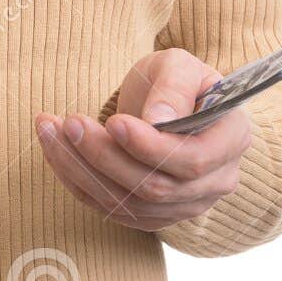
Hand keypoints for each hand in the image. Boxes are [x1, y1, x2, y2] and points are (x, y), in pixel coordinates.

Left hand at [35, 48, 253, 231]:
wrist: (168, 104)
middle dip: (104, 156)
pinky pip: (111, 208)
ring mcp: (184, 205)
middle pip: (155, 187)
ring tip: (50, 130)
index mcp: (231, 140)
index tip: (114, 122)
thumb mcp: (179, 65)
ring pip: (128, 203)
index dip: (150, 148)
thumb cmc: (177, 80)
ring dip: (81, 169)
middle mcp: (214, 182)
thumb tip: (158, 120)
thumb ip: (174, 87)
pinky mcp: (152, 215)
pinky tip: (55, 150)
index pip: (192, 160)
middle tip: (69, 122)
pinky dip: (77, 181)